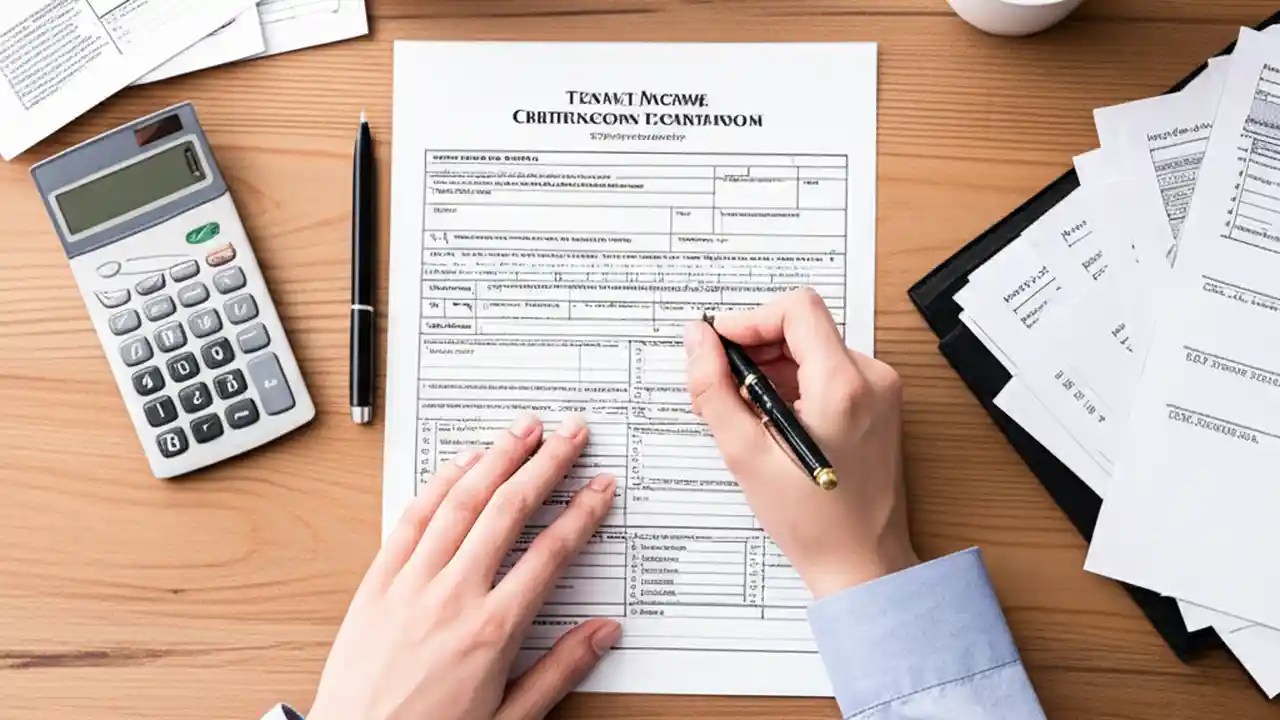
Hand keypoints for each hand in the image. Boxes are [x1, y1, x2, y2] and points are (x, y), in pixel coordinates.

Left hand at [308, 413, 620, 719]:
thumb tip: (604, 633)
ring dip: (495, 458)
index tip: (600, 487)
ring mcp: (411, 584)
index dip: (583, 512)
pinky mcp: (377, 583)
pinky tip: (461, 463)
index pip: (551, 552)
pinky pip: (411, 520)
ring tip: (522, 429)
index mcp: (493, 631)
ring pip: (461, 502)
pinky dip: (439, 484)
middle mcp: (453, 597)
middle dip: (546, 464)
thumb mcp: (510, 719)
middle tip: (570, 434)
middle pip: (509, 511)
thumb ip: (561, 670)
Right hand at [683, 288, 917, 597]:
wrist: (862, 563)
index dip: (750, 320)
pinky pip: (828, 372)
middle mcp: (871, 378)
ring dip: (772, 370)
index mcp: (842, 385)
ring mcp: (879, 391)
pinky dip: (794, 385)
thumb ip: (714, 388)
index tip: (720, 346)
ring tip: (746, 414)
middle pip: (803, 327)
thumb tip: (697, 339)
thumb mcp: (745, 454)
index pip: (797, 308)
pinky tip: (773, 423)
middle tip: (723, 389)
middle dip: (756, 349)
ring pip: (813, 349)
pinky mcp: (878, 404)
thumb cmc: (811, 522)